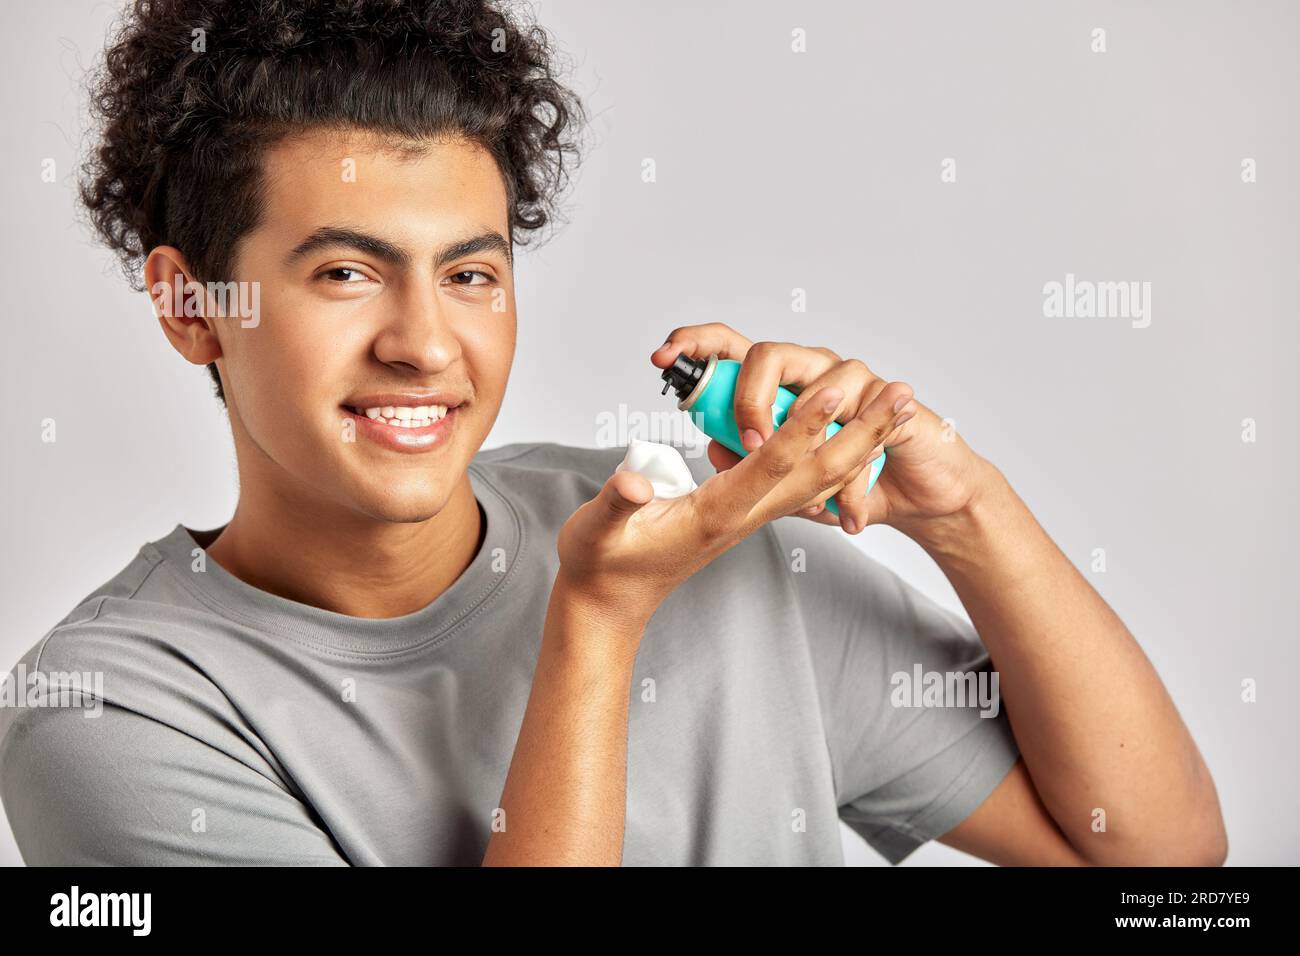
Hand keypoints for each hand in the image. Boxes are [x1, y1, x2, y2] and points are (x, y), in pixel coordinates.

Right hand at [555, 373, 914, 635]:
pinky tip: (860, 436)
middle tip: (902, 396)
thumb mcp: (597, 533)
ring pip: (819, 478)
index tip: (832, 391)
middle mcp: (743, 514)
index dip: (800, 426)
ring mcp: (751, 515)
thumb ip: (615, 506)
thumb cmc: (602, 565)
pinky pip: (804, 483)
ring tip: (899, 407)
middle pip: (817, 471)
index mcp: (714, 512)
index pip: (767, 464)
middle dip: (862, 433)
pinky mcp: (748, 512)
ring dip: (863, 443)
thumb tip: (632, 484)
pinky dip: (838, 456)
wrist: (612, 603)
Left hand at [649, 323, 995, 537]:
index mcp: (775, 383)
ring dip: (813, 442)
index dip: (696, 342)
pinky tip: (848, 515)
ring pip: (823, 386)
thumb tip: (713, 448)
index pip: (729, 346)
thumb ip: (746, 462)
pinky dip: (853, 482)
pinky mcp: (890, 399)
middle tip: (749, 446)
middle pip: (766, 354)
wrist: (917, 494)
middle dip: (750, 400)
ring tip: (805, 494)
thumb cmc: (841, 478)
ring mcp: (851, 379)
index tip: (662, 357)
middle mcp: (810, 370)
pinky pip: (867, 426)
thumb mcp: (784, 479)